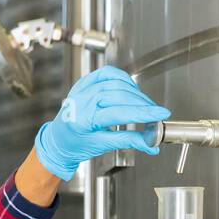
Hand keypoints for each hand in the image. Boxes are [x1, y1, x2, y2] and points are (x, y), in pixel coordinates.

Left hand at [34, 67, 170, 180]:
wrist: (58, 140)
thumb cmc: (75, 145)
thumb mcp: (101, 146)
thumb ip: (128, 141)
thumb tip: (151, 144)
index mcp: (82, 120)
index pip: (118, 113)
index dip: (143, 113)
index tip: (160, 114)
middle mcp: (80, 101)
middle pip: (119, 96)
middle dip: (142, 104)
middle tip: (155, 113)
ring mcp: (81, 89)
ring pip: (116, 83)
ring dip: (135, 92)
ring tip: (145, 105)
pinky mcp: (84, 82)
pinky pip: (107, 73)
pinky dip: (123, 78)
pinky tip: (131, 89)